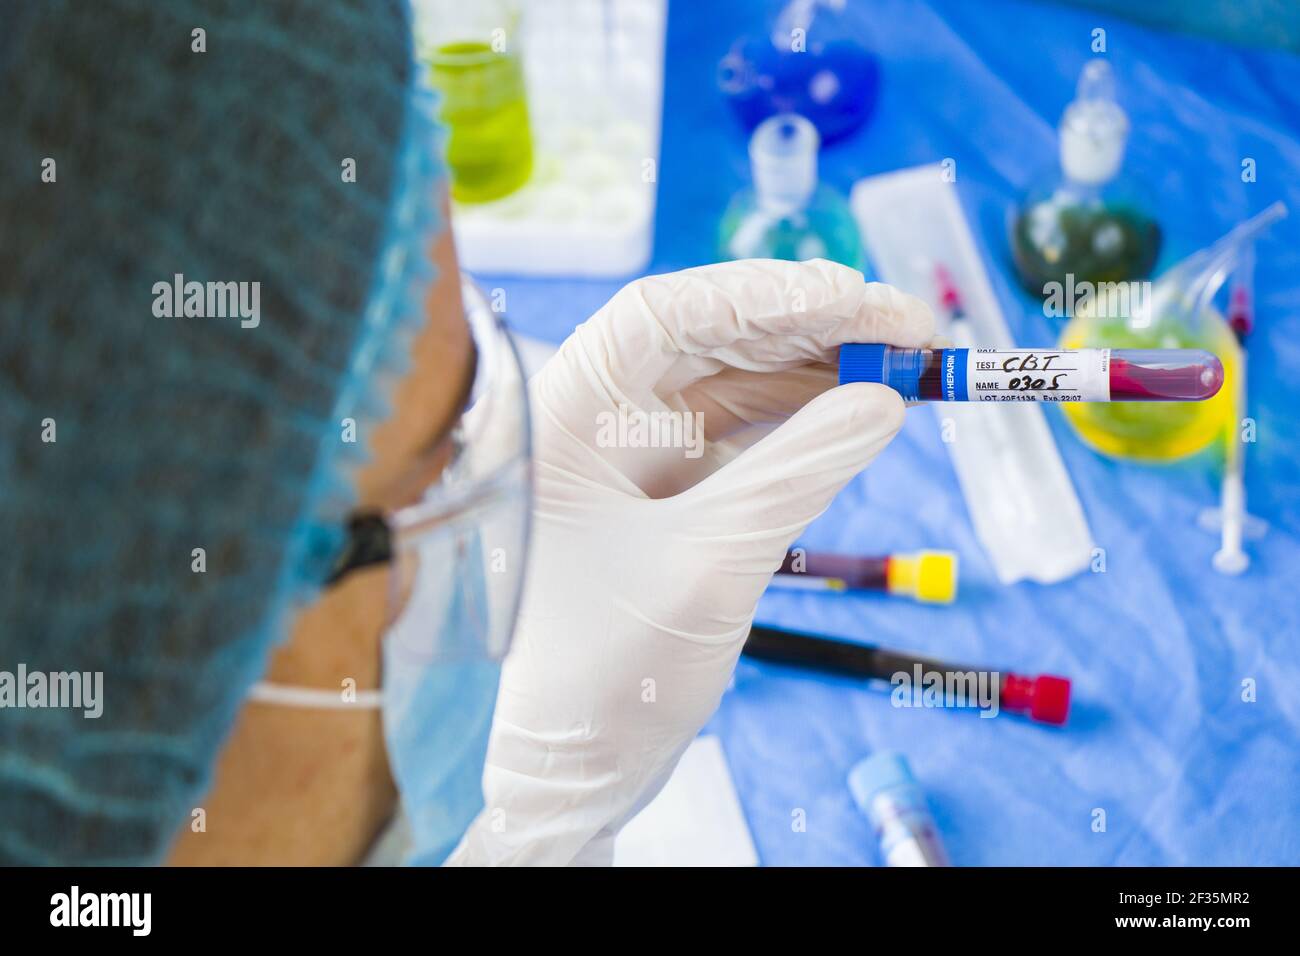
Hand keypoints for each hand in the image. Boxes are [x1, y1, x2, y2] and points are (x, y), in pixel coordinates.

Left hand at [446, 259, 932, 864]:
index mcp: (561, 416)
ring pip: (730, 384)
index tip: (857, 298)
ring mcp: (631, 456)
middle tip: (910, 328)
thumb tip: (884, 400)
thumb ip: (799, 473)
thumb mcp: (712, 564)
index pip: (661, 314)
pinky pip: (741, 436)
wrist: (578, 767)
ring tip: (902, 364)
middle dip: (809, 328)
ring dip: (815, 370)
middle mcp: (591, 419)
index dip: (764, 293)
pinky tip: (859, 409)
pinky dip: (801, 422)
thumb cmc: (607, 671)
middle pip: (706, 340)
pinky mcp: (666, 494)